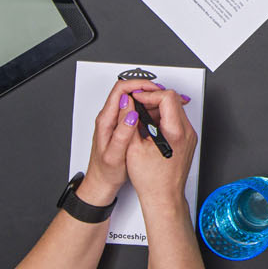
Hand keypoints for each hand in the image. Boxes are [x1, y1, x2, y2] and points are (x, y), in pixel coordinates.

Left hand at [81, 77, 168, 201]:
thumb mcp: (115, 155)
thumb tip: (131, 114)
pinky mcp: (123, 126)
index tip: (154, 90)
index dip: (139, 85)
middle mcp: (110, 117)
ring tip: (166, 105)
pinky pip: (137, 110)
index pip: (121, 90)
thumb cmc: (106, 171)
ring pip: (134, 99)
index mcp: (106, 120)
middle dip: (149, 89)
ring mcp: (117, 121)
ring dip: (151, 98)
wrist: (101, 182)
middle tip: (165, 97)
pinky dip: (150, 108)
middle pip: (128, 91)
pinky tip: (161, 115)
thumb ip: (122, 133)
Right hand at [124, 85, 197, 216]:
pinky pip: (177, 120)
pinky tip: (149, 126)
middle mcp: (187, 132)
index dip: (149, 94)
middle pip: (173, 101)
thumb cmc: (151, 180)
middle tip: (137, 104)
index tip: (137, 98)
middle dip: (153, 99)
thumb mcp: (133, 148)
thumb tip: (128, 106)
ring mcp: (189, 136)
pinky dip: (163, 118)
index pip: (167, 97)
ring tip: (141, 116)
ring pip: (175, 109)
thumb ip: (131, 123)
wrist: (164, 196)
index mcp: (175, 132)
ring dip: (157, 108)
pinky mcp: (188, 140)